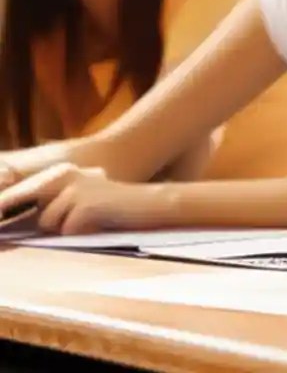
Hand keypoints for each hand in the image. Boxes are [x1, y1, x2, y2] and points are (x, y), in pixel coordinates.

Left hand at [0, 163, 171, 234]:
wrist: (151, 205)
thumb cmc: (114, 209)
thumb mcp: (80, 201)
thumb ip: (53, 204)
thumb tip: (20, 218)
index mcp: (61, 173)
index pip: (20, 190)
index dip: (5, 203)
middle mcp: (65, 175)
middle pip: (24, 201)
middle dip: (12, 213)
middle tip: (4, 223)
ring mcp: (75, 189)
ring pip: (47, 221)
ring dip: (62, 228)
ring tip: (88, 223)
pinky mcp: (85, 204)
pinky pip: (67, 229)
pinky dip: (80, 233)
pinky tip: (98, 225)